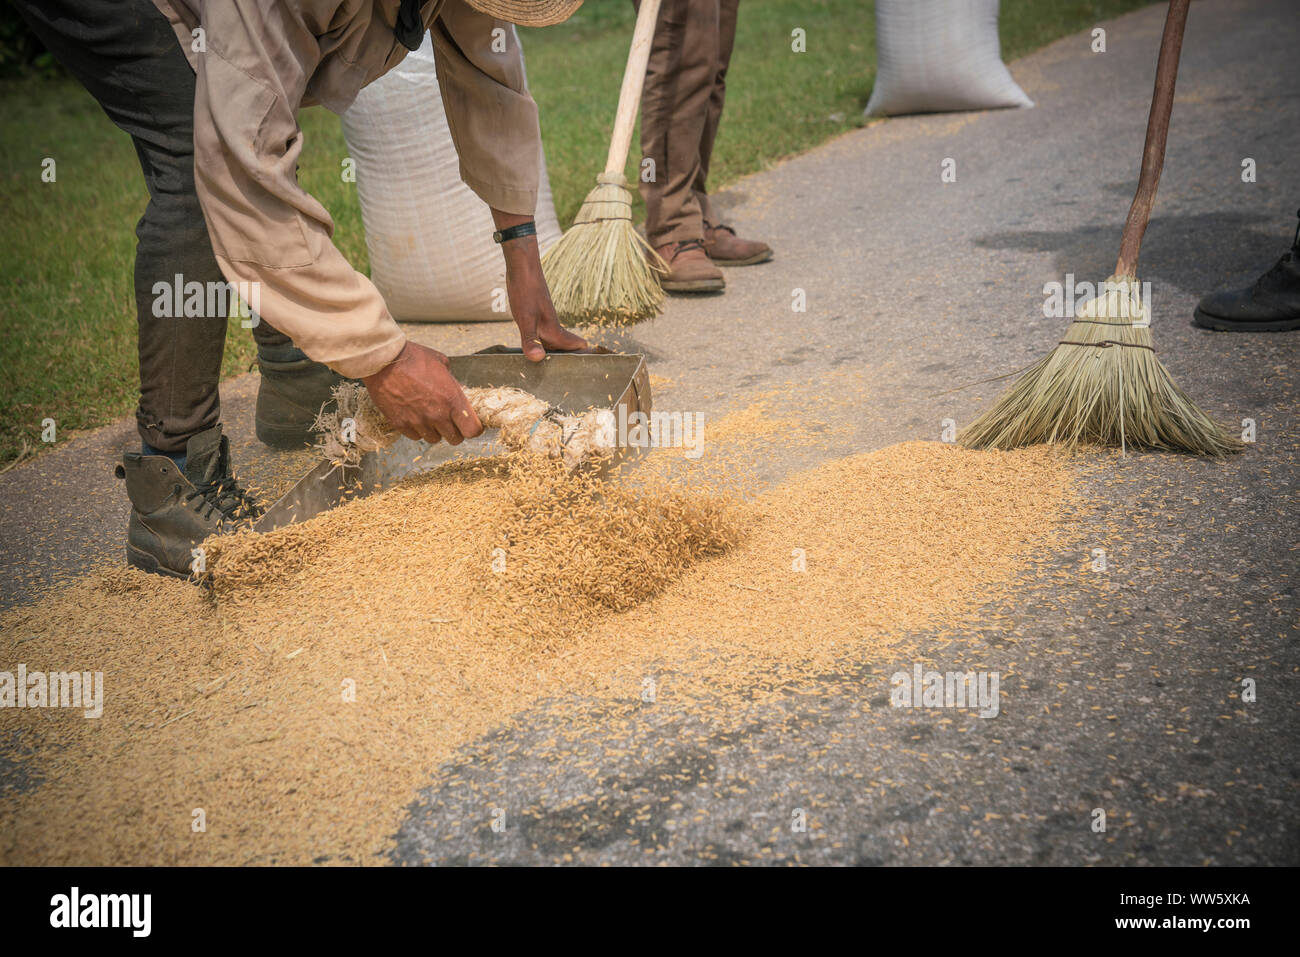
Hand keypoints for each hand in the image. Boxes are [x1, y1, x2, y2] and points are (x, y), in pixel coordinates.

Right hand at [361, 341, 481, 444]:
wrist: (384, 360)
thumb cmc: (413, 357)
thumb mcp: (442, 363)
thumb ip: (451, 381)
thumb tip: (455, 389)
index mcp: (452, 400)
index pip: (472, 430)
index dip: (474, 429)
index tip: (471, 424)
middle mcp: (437, 415)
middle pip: (455, 439)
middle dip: (455, 431)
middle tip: (450, 421)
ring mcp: (418, 421)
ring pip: (434, 439)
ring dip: (435, 431)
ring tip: (429, 416)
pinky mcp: (401, 424)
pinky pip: (415, 436)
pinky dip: (417, 430)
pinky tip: (415, 416)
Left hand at [493, 209, 588, 360]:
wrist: (522, 268)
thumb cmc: (526, 291)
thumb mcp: (525, 318)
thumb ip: (531, 340)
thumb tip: (538, 359)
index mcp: (554, 330)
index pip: (577, 345)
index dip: (585, 357)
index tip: (592, 371)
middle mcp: (552, 327)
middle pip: (565, 348)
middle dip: (568, 361)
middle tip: (569, 379)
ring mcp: (543, 322)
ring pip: (552, 342)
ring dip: (552, 354)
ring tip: (549, 370)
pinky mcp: (534, 317)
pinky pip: (541, 336)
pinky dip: (539, 345)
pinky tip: (532, 348)